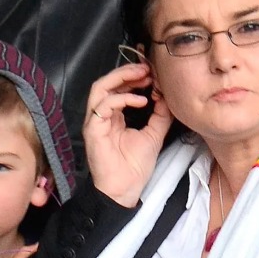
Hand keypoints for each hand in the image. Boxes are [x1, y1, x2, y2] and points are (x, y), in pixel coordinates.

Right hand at [84, 63, 171, 206]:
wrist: (125, 189)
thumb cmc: (135, 166)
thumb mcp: (154, 134)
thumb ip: (160, 114)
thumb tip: (166, 94)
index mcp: (114, 116)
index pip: (118, 88)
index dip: (134, 77)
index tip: (154, 73)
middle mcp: (102, 115)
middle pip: (107, 82)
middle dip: (128, 71)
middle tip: (148, 68)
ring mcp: (95, 121)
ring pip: (100, 87)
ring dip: (122, 77)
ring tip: (143, 76)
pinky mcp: (92, 128)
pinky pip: (104, 105)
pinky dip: (123, 98)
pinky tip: (141, 101)